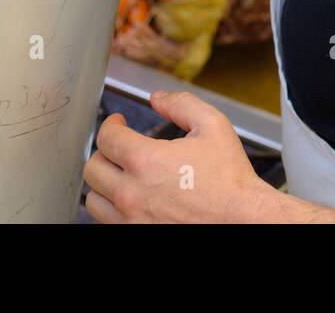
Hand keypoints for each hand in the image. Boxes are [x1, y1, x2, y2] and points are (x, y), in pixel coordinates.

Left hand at [83, 89, 272, 223]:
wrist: (241, 219)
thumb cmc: (229, 179)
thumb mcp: (213, 126)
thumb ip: (182, 105)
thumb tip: (157, 98)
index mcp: (145, 161)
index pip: (106, 137)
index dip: (112, 124)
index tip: (119, 124)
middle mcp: (131, 193)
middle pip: (93, 167)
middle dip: (105, 151)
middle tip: (119, 148)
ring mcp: (131, 220)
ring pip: (94, 198)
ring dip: (104, 183)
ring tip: (121, 174)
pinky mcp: (136, 235)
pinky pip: (107, 222)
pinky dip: (113, 208)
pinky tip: (130, 198)